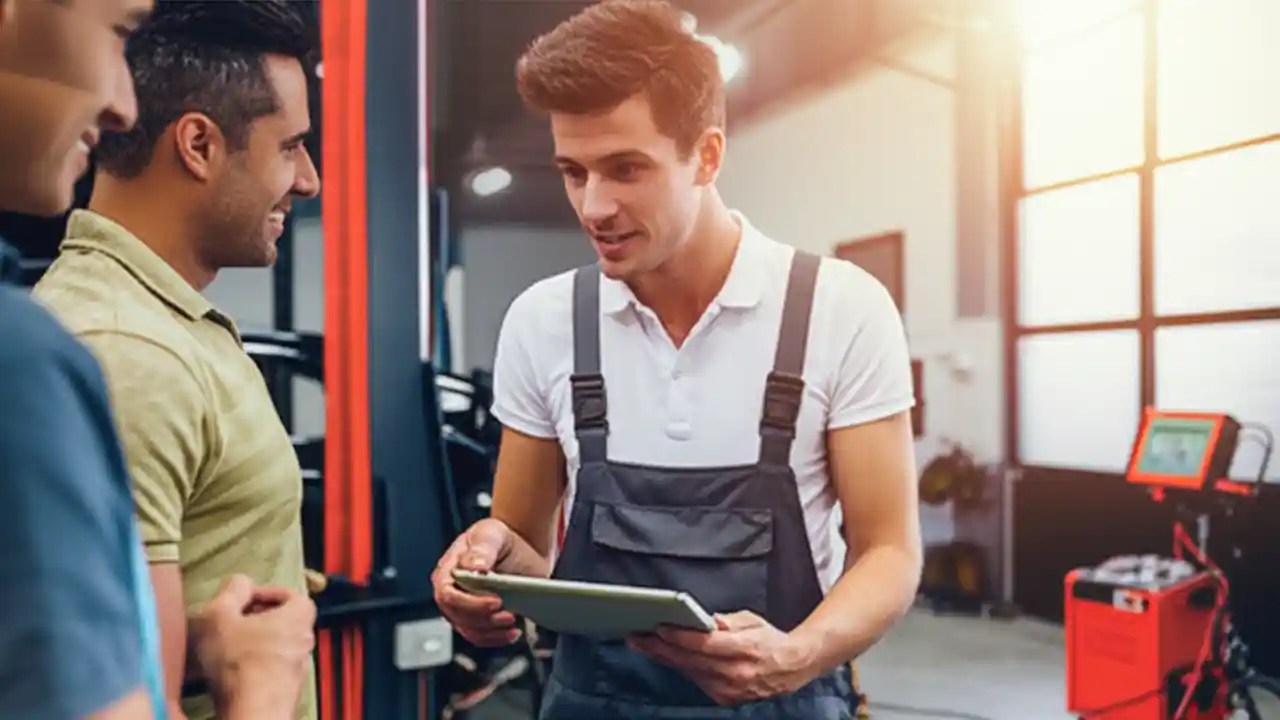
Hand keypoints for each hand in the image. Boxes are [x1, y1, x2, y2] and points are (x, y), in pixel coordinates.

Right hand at [190, 574, 315, 719]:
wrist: (252, 713)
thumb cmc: (237, 662)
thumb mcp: (219, 615)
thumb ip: (231, 591)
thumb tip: (241, 582)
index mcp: (300, 616)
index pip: (291, 593)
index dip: (264, 592)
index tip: (241, 600)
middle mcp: (307, 640)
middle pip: (284, 619)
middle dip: (258, 618)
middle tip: (232, 622)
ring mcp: (300, 667)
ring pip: (278, 645)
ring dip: (256, 643)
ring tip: (227, 647)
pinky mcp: (289, 690)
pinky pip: (273, 668)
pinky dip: (256, 665)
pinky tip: (232, 672)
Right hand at [430, 519, 520, 646]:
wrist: (521, 550)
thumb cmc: (501, 540)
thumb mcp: (491, 534)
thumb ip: (482, 548)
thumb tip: (475, 568)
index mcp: (448, 571)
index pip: (447, 595)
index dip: (470, 603)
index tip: (496, 601)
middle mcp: (451, 593)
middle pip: (458, 616)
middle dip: (484, 619)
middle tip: (509, 615)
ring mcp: (463, 609)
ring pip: (470, 630)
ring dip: (492, 632)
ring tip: (514, 623)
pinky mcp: (478, 621)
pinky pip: (481, 637)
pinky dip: (497, 639)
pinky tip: (514, 632)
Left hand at [627, 611, 816, 705]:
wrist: (792, 667)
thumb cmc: (769, 639)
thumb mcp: (750, 620)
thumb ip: (726, 621)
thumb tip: (704, 619)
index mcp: (745, 649)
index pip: (704, 644)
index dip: (679, 636)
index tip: (658, 628)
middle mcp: (736, 673)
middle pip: (690, 660)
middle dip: (660, 648)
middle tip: (636, 637)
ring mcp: (730, 689)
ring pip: (689, 672)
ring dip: (665, 658)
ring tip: (644, 644)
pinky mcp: (725, 698)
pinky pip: (696, 680)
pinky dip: (682, 667)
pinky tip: (666, 656)